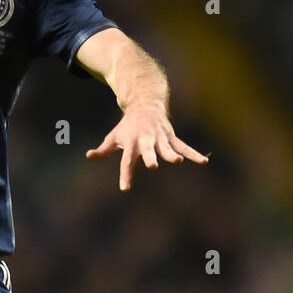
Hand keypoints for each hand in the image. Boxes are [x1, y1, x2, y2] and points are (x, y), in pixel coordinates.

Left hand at [85, 101, 208, 191]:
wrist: (145, 105)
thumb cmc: (127, 126)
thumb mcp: (113, 137)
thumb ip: (103, 150)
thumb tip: (89, 156)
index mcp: (131, 144)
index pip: (126, 162)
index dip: (126, 174)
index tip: (125, 188)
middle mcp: (146, 141)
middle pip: (148, 151)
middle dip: (151, 157)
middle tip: (153, 165)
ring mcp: (160, 138)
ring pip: (167, 147)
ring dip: (172, 154)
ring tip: (179, 161)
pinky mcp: (171, 137)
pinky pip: (183, 146)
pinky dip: (193, 153)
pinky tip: (203, 162)